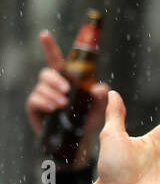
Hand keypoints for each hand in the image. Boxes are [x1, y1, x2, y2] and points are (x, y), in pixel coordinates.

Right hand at [24, 29, 109, 169]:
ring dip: (52, 93)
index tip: (45, 35)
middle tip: (67, 90)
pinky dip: (44, 102)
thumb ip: (101, 99)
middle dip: (56, 79)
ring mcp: (42, 97)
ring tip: (63, 104)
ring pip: (42, 86)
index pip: (56, 62)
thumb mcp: (98, 111)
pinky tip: (53, 108)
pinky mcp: (35, 109)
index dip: (50, 47)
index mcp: (67, 82)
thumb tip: (101, 87)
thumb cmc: (87, 126)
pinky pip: (34, 100)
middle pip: (47, 73)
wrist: (77, 148)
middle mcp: (53, 87)